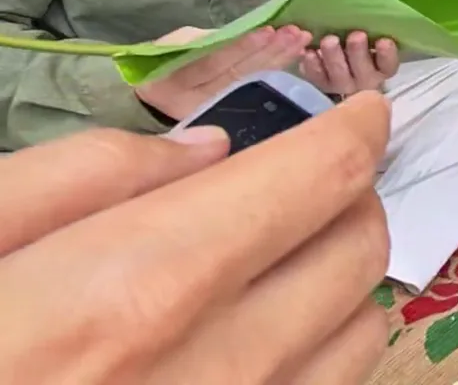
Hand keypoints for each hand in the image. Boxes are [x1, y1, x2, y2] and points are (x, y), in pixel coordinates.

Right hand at [0, 91, 392, 384]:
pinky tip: (265, 339)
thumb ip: (83, 178)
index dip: (355, 129)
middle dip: (350, 195)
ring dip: (342, 279)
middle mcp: (213, 372)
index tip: (364, 109)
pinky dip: (321, 355)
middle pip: (356, 252)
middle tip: (310, 176)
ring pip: (360, 335)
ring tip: (286, 257)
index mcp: (137, 289)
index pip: (314, 180)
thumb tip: (207, 154)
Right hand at [138, 25, 312, 119]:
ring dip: (280, 60)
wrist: (160, 90)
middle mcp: (194, 105)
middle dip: (270, 52)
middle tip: (295, 33)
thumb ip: (203, 41)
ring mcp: (216, 114)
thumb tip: (238, 34)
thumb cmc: (164, 61)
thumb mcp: (175, 45)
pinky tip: (295, 57)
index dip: (240, 47)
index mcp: (171, 86)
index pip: (211, 63)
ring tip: (300, 40)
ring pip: (252, 84)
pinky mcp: (233, 116)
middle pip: (239, 76)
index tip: (268, 30)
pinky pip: (258, 91)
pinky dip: (278, 71)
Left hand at [300, 31, 398, 95]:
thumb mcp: (370, 36)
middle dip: (358, 52)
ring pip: (339, 75)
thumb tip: (371, 9)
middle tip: (355, 36)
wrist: (335, 59)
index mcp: (381, 68)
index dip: (387, 54)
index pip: (389, 64)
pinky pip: (316, 77)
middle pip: (363, 71)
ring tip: (329, 40)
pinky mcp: (321, 84)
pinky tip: (308, 51)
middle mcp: (364, 81)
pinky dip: (312, 65)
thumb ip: (372, 29)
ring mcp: (342, 85)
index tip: (384, 41)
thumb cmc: (358, 43)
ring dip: (334, 57)